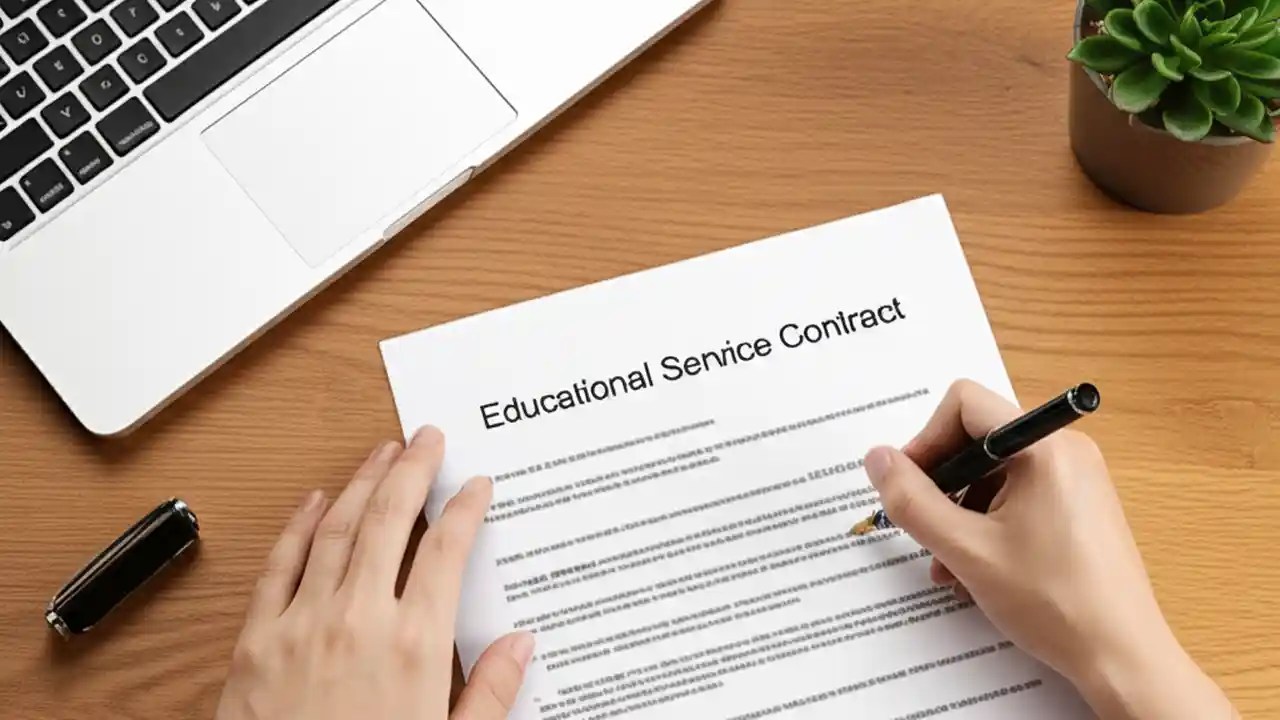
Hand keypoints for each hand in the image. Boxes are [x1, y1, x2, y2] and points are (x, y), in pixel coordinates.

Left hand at [215, 428, 533, 719]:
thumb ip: (491, 692)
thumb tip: (522, 643)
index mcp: (414, 645)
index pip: (447, 550)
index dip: (464, 508)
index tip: (475, 485)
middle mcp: (358, 620)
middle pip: (389, 520)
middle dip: (412, 469)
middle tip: (427, 437)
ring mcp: (302, 625)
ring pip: (335, 529)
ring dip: (360, 482)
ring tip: (381, 453)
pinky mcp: (256, 643)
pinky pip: (279, 566)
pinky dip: (297, 526)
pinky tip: (313, 500)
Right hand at [863, 380, 1236, 719]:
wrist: (1122, 656)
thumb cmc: (1056, 603)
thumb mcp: (966, 550)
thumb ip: (913, 500)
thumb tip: (878, 459)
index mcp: (1044, 448)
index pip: (965, 403)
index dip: (926, 439)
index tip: (907, 483)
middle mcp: (1066, 450)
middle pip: (978, 437)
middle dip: (941, 481)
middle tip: (921, 524)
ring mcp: (1077, 477)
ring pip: (995, 471)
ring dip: (960, 508)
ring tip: (947, 560)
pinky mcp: (1080, 504)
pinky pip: (1019, 493)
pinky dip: (988, 520)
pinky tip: (975, 564)